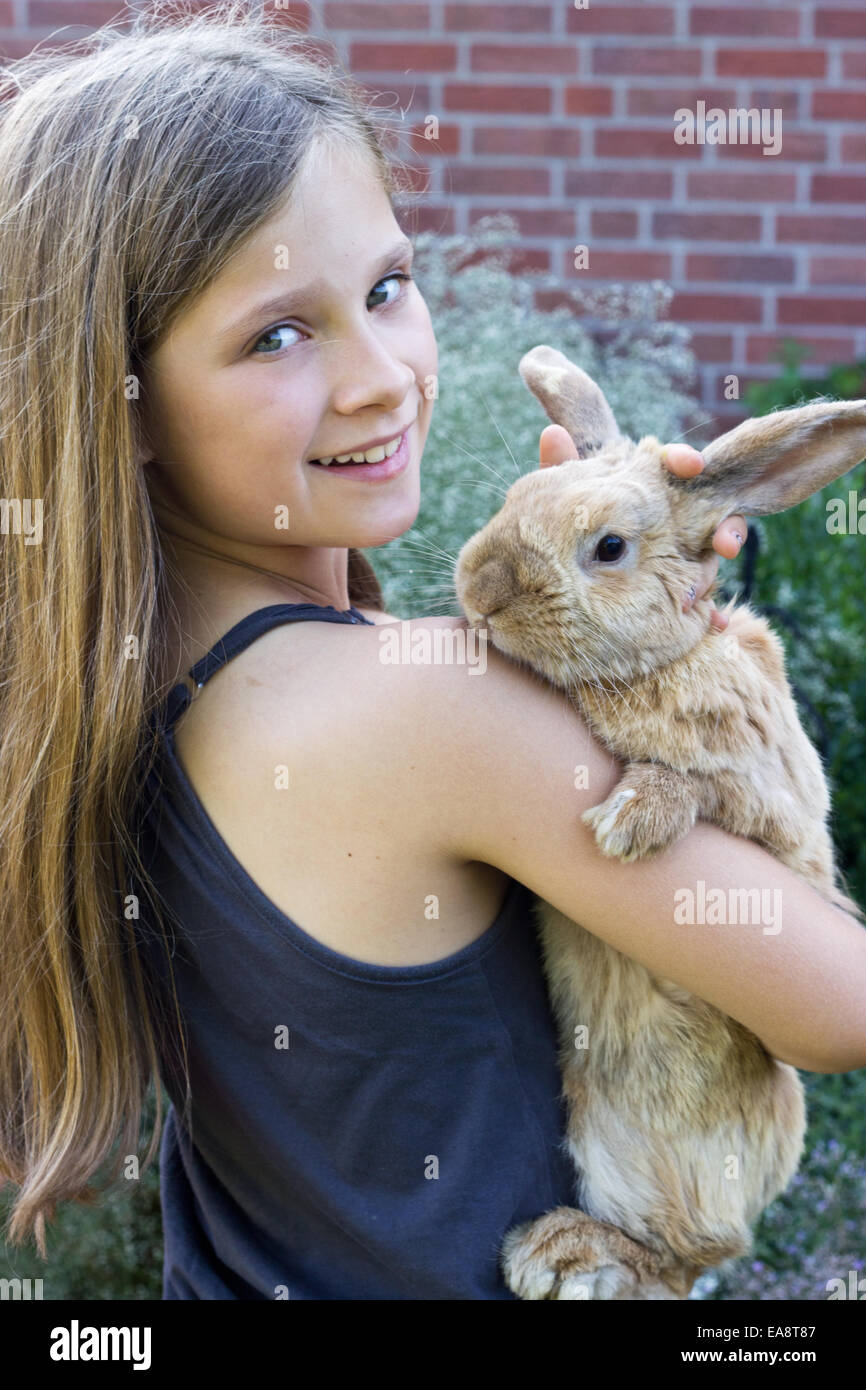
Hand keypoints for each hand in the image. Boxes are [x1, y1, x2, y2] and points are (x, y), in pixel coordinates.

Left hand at [538, 426, 746, 632]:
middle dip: (728, 527)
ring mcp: (687, 555)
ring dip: (715, 573)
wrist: (564, 596)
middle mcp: (677, 520)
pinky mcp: (686, 591)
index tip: (689, 464)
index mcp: (652, 490)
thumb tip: (552, 434)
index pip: (676, 467)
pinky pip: (711, 602)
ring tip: (700, 589)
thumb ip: (561, 471)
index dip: (683, 462)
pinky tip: (717, 623)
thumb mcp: (565, 506)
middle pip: (713, 515)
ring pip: (715, 557)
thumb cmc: (569, 534)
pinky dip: (715, 614)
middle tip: (724, 543)